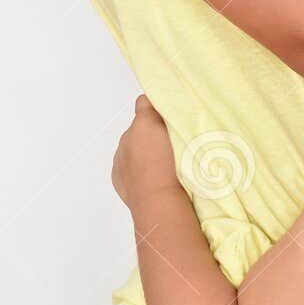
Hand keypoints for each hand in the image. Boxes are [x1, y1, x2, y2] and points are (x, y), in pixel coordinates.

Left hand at [111, 95, 181, 210]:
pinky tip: (151, 179)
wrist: (159, 201)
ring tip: (163, 168)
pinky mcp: (117, 175)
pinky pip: (126, 166)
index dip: (157, 108)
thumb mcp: (186, 135)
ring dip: (144, 153)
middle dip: (152, 134)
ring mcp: (120, 156)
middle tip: (171, 148)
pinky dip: (136, 169)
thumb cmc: (176, 168)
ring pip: (132, 148)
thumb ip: (176, 120)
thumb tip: (171, 114)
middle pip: (140, 127)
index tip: (169, 118)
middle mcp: (127, 135)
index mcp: (144, 122)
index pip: (145, 102)